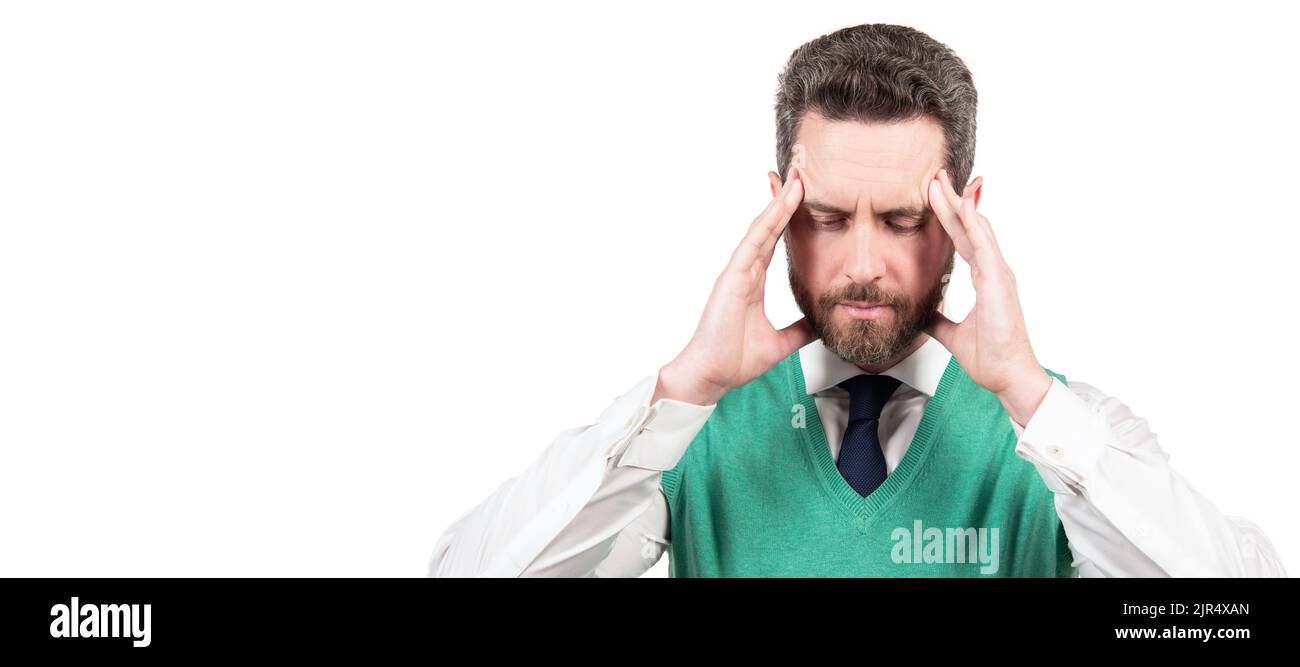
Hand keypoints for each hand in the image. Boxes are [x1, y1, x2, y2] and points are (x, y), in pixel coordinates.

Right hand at [653, 168, 817, 405]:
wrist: (711, 377)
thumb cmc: (734, 361)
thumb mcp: (780, 343)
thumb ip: (799, 331)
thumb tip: (820, 324)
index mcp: (753, 282)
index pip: (774, 240)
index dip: (788, 216)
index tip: (803, 194)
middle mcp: (744, 271)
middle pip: (768, 226)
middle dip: (784, 199)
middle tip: (802, 172)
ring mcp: (736, 272)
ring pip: (761, 228)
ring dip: (779, 202)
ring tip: (798, 179)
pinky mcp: (731, 278)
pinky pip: (753, 243)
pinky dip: (768, 222)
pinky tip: (781, 204)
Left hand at [924, 169, 1050, 425]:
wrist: (1009, 378)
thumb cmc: (991, 358)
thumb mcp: (952, 335)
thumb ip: (938, 320)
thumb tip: (922, 314)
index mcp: (985, 279)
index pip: (963, 239)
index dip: (948, 216)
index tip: (934, 194)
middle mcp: (993, 270)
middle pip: (969, 226)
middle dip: (951, 200)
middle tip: (935, 175)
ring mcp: (998, 274)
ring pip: (977, 229)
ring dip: (959, 203)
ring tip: (942, 180)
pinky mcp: (999, 283)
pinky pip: (984, 247)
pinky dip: (974, 224)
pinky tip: (963, 204)